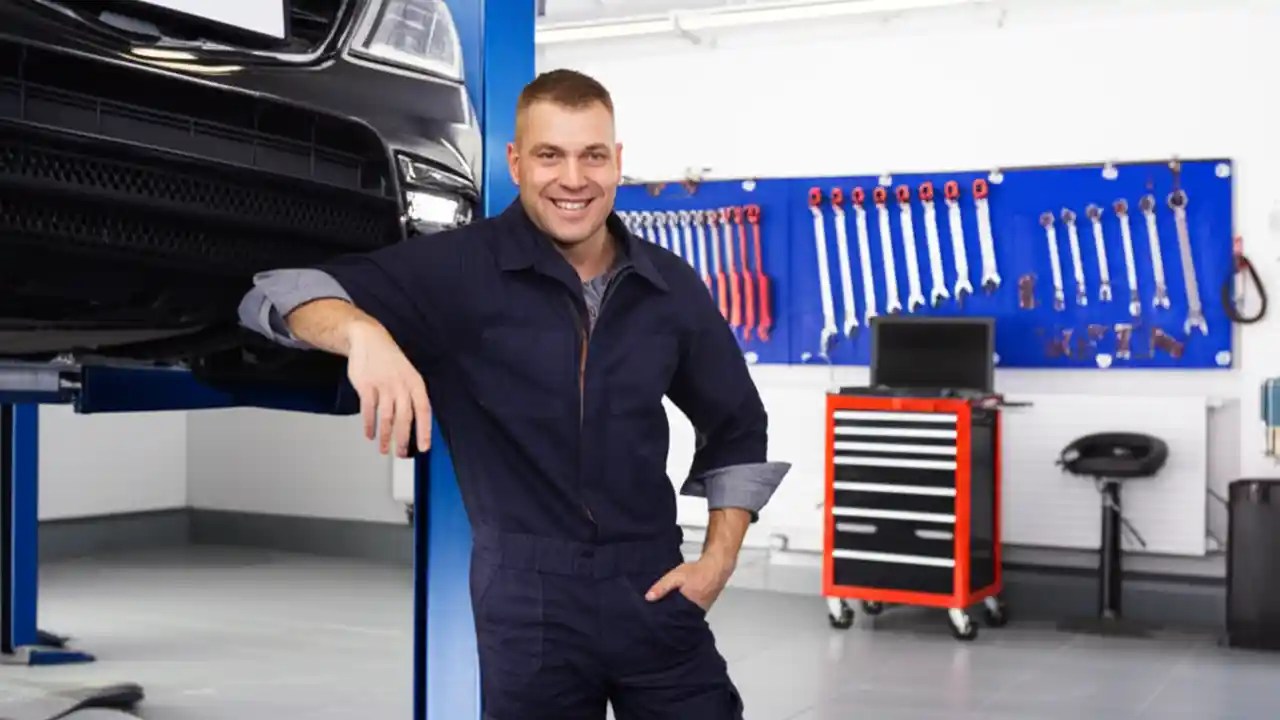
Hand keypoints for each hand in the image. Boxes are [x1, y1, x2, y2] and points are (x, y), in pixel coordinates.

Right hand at [346, 322, 430, 456]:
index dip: (424, 431)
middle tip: (401, 454)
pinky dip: (369, 425)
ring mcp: (383, 385)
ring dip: (385, 436)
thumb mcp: (407, 375)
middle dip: (403, 439)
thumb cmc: (389, 361)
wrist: (369, 339)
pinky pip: (369, 411)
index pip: (423, 411)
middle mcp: (401, 385)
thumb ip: (410, 397)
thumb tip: (412, 424)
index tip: (424, 447)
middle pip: (405, 418)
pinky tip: (369, 434)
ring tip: (384, 449)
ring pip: (386, 418)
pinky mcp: (366, 385)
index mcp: (415, 383)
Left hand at [645, 554, 735, 611]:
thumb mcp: (676, 576)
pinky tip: (679, 603)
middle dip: (669, 617)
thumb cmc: (697, 571)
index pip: (672, 620)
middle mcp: (695, 612)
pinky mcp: (703, 607)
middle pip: (678, 619)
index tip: (654, 620)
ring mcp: (701, 611)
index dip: (662, 620)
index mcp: (687, 608)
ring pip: (685, 616)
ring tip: (666, 609)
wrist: (715, 567)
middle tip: (658, 614)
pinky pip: (691, 611)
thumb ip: (662, 587)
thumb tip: (648, 598)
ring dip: (677, 613)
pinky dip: (684, 609)